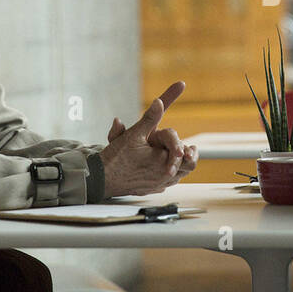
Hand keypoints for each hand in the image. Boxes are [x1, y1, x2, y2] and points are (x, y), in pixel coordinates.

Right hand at [100, 81, 197, 196]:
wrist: (102, 177)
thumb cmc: (117, 158)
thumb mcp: (134, 134)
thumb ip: (150, 118)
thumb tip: (158, 102)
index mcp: (163, 161)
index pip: (185, 153)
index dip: (185, 147)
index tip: (190, 145)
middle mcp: (164, 176)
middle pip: (188, 167)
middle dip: (187, 156)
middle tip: (189, 149)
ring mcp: (159, 184)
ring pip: (179, 176)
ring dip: (179, 166)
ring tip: (177, 157)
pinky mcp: (153, 189)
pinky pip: (168, 183)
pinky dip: (168, 174)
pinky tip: (163, 168)